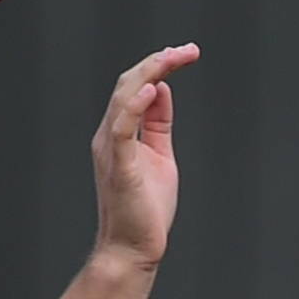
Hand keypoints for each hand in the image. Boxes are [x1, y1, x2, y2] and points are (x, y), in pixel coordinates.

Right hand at [88, 44, 199, 268]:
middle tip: (189, 49)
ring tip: (172, 57)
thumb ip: (158, 124)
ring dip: (149, 73)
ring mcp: (111, 149)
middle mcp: (110, 134)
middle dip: (158, 62)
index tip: (185, 52)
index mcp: (119, 131)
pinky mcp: (119, 167)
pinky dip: (134, 107)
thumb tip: (162, 89)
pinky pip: (121, 129)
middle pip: (128, 84)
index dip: (158, 66)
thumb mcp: (159, 155)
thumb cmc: (146, 208)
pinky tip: (152, 90)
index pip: (135, 86)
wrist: (133, 249)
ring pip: (123, 98)